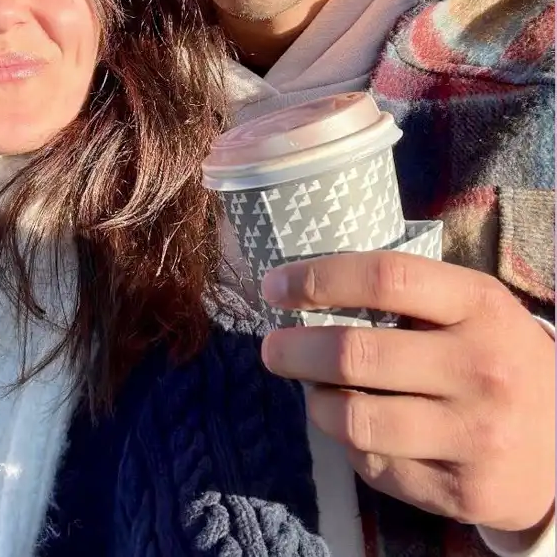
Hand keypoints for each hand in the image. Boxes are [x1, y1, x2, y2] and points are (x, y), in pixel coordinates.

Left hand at [260, 251, 554, 535]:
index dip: (319, 279)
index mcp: (480, 305)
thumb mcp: (472, 307)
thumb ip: (406, 294)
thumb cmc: (497, 354)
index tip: (275, 286)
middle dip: (295, 350)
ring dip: (316, 403)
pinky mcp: (464, 491)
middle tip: (272, 348)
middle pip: (356, 354)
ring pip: (355, 419)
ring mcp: (475, 435)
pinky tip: (355, 429)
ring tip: (312, 391)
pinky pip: (375, 467)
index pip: (385, 278)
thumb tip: (307, 288)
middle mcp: (481, 368)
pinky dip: (350, 445)